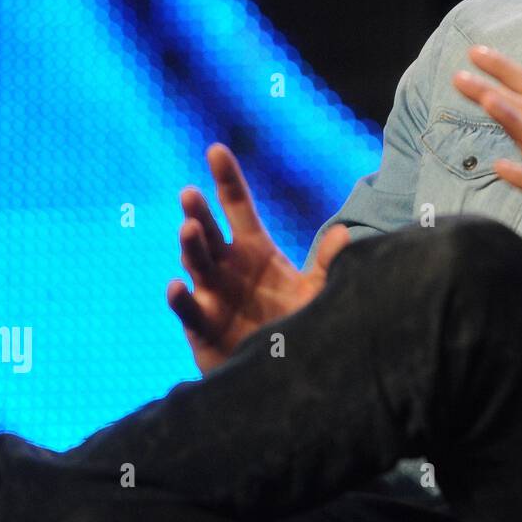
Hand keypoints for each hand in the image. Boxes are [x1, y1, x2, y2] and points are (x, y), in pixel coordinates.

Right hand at [166, 144, 351, 374]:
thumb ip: (327, 264)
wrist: (282, 370)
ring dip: (191, 247)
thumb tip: (344, 234)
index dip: (227, 179)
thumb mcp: (316, 291)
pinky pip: (189, 310)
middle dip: (199, 212)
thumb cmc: (296, 323)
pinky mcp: (202, 326)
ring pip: (196, 265)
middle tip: (191, 193)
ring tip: (189, 228)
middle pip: (210, 233)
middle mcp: (228, 267)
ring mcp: (212, 295)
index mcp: (255, 251)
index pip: (238, 208)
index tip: (215, 150)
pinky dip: (181, 298)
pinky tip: (176, 286)